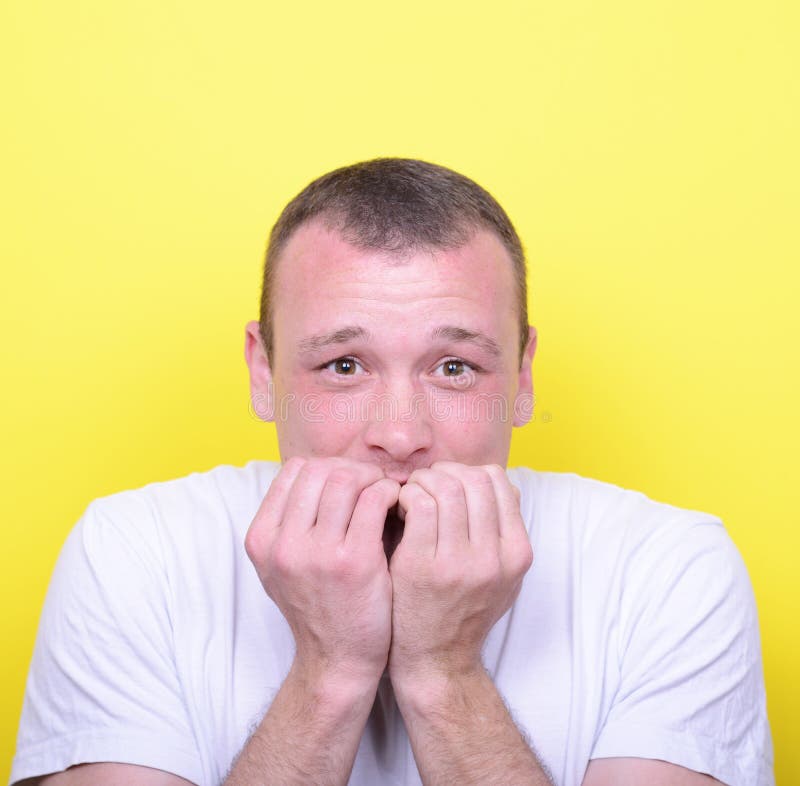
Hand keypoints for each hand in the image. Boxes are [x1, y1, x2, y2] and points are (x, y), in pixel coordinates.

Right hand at [244, 457, 399, 685]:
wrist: (337, 660)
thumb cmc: (318, 605)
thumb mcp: (282, 565)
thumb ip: (289, 521)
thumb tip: (320, 470)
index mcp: (261, 539)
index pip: (293, 470)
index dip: (325, 467)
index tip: (347, 480)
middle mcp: (283, 544)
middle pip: (319, 470)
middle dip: (351, 469)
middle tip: (371, 482)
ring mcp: (316, 553)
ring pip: (345, 479)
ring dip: (371, 478)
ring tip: (383, 492)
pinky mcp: (354, 562)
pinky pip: (373, 500)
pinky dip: (387, 492)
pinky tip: (394, 504)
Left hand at [387, 461, 532, 688]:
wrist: (436, 660)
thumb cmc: (465, 610)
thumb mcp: (504, 575)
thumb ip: (506, 531)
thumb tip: (500, 482)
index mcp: (517, 553)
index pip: (499, 481)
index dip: (469, 472)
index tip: (450, 483)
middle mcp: (494, 557)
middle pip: (472, 479)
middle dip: (444, 472)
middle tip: (426, 483)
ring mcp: (460, 563)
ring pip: (445, 487)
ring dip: (423, 481)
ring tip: (411, 493)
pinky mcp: (424, 567)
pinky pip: (420, 505)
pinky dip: (407, 496)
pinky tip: (400, 508)